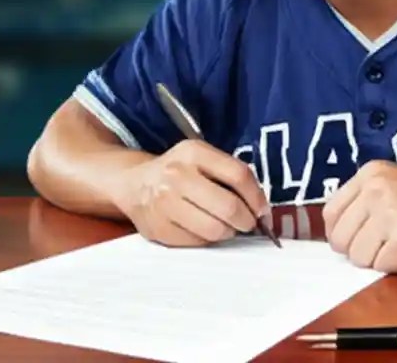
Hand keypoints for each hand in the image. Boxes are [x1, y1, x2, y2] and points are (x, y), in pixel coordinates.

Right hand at [113, 139, 268, 246]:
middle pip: (228, 206)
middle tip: (247, 222)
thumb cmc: (178, 172)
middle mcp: (176, 175)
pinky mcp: (158, 228)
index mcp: (193, 153)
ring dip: (228, 232)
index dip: (257, 197)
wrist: (133, 183)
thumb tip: (261, 208)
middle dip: (246, 220)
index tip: (263, 210)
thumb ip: (231, 175)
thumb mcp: (202, 159)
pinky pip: (197, 242)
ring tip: (224, 225)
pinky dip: (207, 239)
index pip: (238, 175)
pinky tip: (202, 229)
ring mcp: (164, 203)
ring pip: (215, 229)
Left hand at [322, 160, 396, 272]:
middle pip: (340, 239)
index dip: (342, 234)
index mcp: (373, 173)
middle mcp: (377, 190)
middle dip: (359, 251)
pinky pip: (381, 269)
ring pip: (358, 257)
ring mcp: (390, 215)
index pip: (331, 213)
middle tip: (387, 248)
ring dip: (379, 261)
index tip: (358, 240)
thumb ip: (370, 199)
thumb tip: (340, 230)